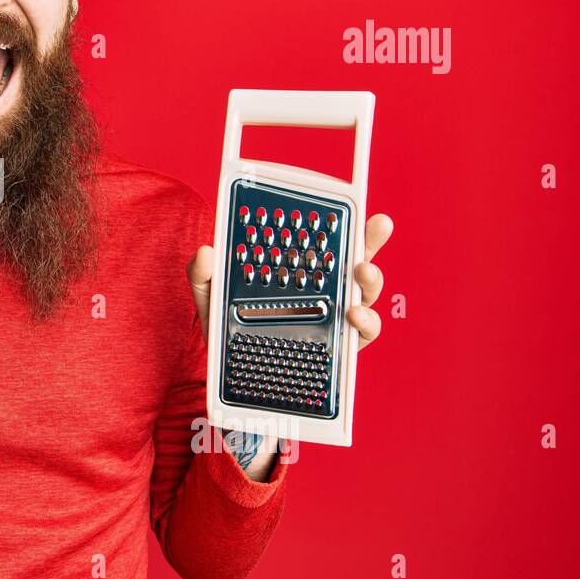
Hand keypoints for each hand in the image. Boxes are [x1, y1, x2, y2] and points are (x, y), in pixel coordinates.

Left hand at [187, 213, 394, 349]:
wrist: (228, 376)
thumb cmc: (225, 329)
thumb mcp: (210, 298)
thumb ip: (203, 274)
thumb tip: (205, 252)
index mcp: (297, 270)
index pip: (323, 238)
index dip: (341, 219)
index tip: (355, 202)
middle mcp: (322, 290)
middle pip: (354, 258)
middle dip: (371, 239)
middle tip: (376, 224)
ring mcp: (333, 318)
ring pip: (365, 293)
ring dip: (371, 279)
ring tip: (363, 270)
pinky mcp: (338, 349)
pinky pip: (362, 335)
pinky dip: (367, 323)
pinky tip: (355, 315)